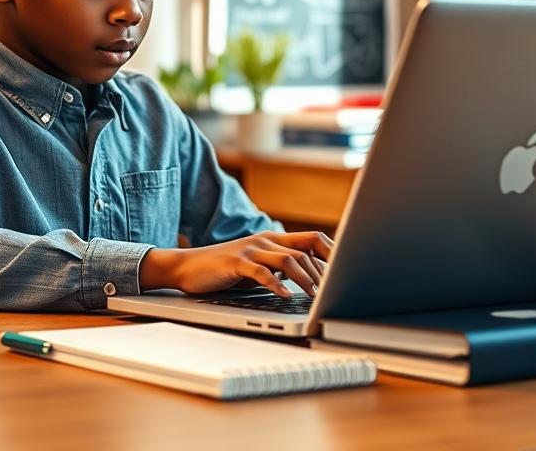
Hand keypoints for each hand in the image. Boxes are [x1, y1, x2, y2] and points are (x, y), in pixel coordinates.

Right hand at [138, 231, 332, 297]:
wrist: (187, 267)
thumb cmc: (224, 270)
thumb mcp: (256, 267)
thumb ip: (278, 268)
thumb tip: (308, 281)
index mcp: (273, 239)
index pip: (313, 238)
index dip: (334, 253)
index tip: (349, 271)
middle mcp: (265, 240)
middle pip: (306, 248)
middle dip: (324, 272)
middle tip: (334, 293)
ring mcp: (251, 249)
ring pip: (289, 260)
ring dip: (306, 279)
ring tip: (314, 297)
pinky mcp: (237, 262)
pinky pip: (262, 273)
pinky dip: (277, 285)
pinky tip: (286, 297)